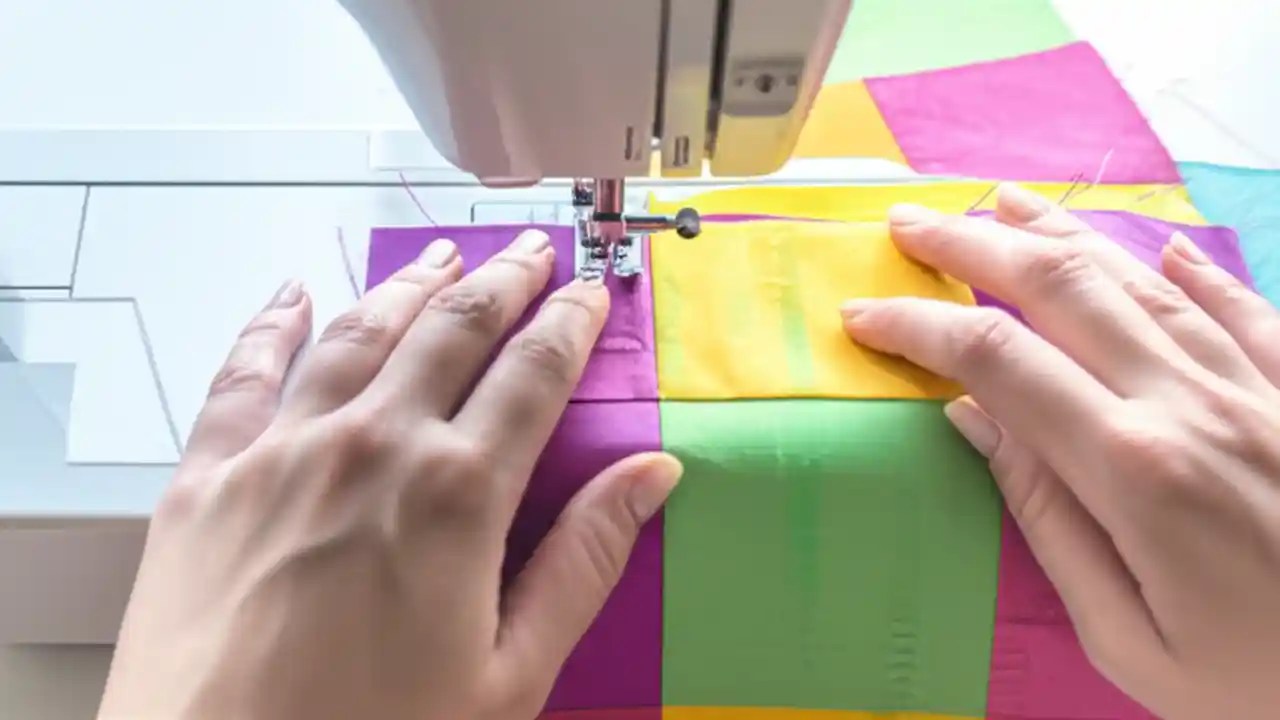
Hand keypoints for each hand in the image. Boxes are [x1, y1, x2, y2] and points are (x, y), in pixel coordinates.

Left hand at [98, 230, 680, 719]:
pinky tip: (295, 293)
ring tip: (443, 256)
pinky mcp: (206, 476)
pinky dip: (273, 322)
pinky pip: (243, 371)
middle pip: (453, 329)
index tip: (591, 293)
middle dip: (502, 280)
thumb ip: (583, 561)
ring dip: (410, 285)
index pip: (534, 373)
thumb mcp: (512, 674)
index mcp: (457, 493)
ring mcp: (280, 451)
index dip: (570, 323)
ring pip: (360, 332)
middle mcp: (371, 445)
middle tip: (532, 253)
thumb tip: (652, 474)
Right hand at [842, 185, 1279, 719]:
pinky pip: (1242, 308)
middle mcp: (1191, 400)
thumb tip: (977, 421)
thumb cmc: (1256, 685)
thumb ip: (1048, 521)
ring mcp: (1258, 386)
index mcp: (1134, 466)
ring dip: (1061, 233)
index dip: (920, 326)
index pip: (998, 360)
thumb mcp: (1128, 641)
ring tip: (999, 204)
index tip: (863, 313)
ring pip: (1142, 279)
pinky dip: (1192, 272)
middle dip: (972, 245)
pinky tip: (1159, 247)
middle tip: (909, 222)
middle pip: (1062, 288)